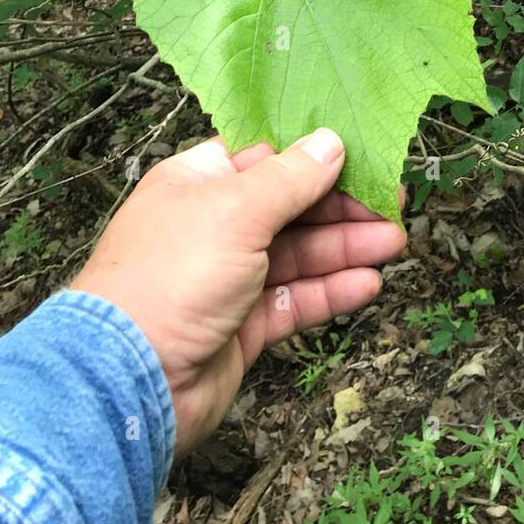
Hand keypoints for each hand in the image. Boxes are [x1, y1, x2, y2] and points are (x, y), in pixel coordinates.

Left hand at [71, 129, 404, 454]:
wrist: (128, 381)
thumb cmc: (169, 277)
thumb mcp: (236, 211)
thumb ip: (290, 178)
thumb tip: (330, 141)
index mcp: (199, 182)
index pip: (266, 156)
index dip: (315, 153)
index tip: (365, 151)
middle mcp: (213, 225)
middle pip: (291, 205)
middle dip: (342, 206)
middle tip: (394, 204)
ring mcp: (228, 278)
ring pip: (299, 254)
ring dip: (347, 248)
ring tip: (395, 243)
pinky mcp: (242, 326)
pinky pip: (296, 300)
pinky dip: (331, 291)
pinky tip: (368, 283)